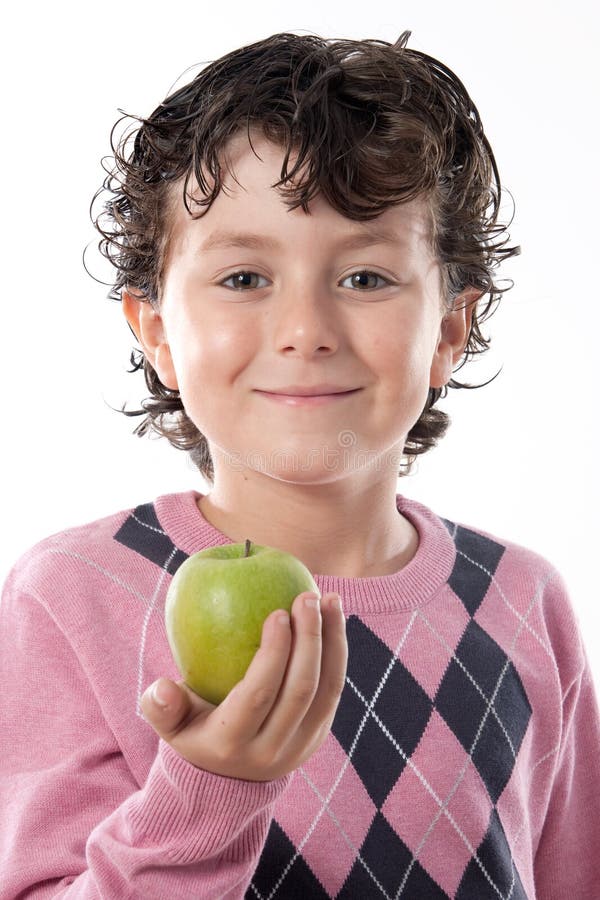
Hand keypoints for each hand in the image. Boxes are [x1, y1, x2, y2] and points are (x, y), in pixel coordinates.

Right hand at [141, 591, 346, 780]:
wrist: (230, 779)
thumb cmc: (196, 732)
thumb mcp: (171, 726)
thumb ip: (160, 706)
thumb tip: (161, 688)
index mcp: (231, 743)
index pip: (258, 696)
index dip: (273, 655)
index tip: (278, 613)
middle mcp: (272, 750)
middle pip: (299, 691)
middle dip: (308, 640)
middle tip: (305, 596)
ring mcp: (301, 745)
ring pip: (326, 690)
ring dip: (332, 641)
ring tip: (329, 599)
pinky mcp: (319, 735)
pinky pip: (334, 689)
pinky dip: (338, 651)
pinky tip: (333, 616)